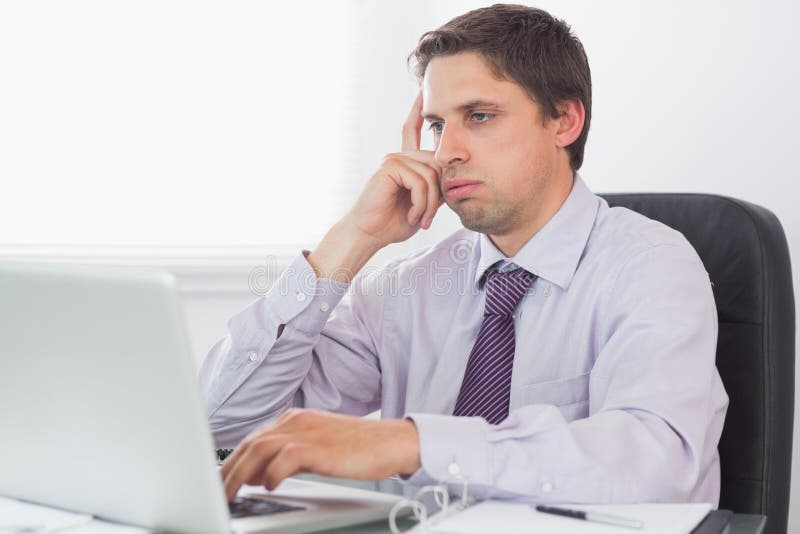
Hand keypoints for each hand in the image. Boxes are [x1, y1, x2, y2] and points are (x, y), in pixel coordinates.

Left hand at [220, 409, 420, 500]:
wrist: (392, 441)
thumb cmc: (358, 448)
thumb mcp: (317, 447)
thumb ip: (289, 455)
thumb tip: (258, 474)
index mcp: (295, 419)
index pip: (253, 439)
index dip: (231, 460)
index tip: (218, 479)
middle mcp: (297, 421)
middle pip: (250, 443)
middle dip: (227, 469)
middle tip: (215, 491)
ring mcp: (309, 431)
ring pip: (260, 449)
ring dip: (239, 473)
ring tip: (229, 494)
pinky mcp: (321, 447)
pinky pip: (286, 458)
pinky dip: (272, 473)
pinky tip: (268, 485)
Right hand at [346, 91, 443, 246]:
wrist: (370, 234)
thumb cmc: (393, 223)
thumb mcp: (423, 204)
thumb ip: (436, 187)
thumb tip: (454, 176)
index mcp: (405, 162)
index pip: (412, 130)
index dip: (418, 110)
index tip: (423, 90)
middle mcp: (399, 156)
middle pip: (436, 163)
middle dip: (438, 194)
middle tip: (428, 218)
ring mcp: (393, 160)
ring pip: (430, 175)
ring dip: (429, 203)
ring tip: (421, 219)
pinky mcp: (389, 167)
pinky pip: (419, 181)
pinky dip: (420, 202)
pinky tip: (413, 215)